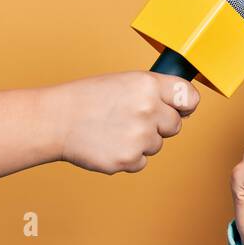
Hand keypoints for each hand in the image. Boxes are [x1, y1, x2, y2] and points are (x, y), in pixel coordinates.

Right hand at [56, 71, 199, 173]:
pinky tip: (108, 143)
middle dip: (159, 124)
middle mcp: (148, 109)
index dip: (186, 104)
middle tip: (131, 119)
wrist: (55, 121)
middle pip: (175, 125)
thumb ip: (154, 92)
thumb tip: (184, 106)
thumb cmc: (87, 99)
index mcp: (148, 85)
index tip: (183, 108)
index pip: (188, 97)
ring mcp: (140, 137)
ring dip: (141, 141)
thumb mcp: (123, 82)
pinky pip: (141, 162)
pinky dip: (128, 157)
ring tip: (113, 130)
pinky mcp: (129, 159)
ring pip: (157, 145)